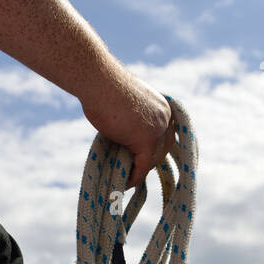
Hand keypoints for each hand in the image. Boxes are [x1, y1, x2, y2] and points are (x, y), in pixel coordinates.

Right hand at [81, 69, 175, 188]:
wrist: (97, 80)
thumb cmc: (102, 88)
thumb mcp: (125, 105)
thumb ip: (133, 121)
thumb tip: (127, 140)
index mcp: (163, 107)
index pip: (166, 136)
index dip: (156, 151)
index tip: (143, 161)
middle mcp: (165, 117)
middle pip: (164, 149)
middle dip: (150, 162)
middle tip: (134, 172)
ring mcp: (157, 128)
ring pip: (154, 159)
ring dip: (141, 171)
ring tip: (127, 179)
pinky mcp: (146, 139)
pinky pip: (143, 166)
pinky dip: (135, 177)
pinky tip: (124, 183)